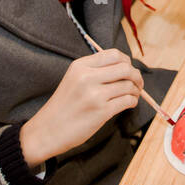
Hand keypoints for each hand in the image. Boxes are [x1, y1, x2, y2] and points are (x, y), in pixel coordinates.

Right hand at [19, 48, 141, 164]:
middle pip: (125, 68)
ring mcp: (95, 95)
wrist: (47, 130)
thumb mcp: (73, 79)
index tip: (129, 70)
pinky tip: (129, 104)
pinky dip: (133, 101)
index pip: (114, 54)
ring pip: (128, 85)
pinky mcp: (101, 111)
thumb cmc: (63, 106)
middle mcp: (87, 77)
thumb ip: (95, 71)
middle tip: (138, 84)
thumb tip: (125, 67)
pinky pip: (127, 101)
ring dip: (135, 90)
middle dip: (136, 76)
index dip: (127, 62)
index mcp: (80, 66)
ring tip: (132, 95)